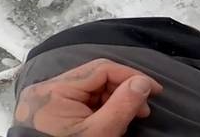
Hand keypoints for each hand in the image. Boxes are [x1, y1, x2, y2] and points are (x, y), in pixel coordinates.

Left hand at [13, 59, 163, 135]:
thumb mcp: (100, 133)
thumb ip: (122, 105)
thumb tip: (143, 82)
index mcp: (54, 91)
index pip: (101, 69)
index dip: (131, 76)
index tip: (153, 88)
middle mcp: (46, 90)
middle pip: (95, 78)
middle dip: (123, 90)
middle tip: (143, 108)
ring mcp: (46, 100)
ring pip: (89, 89)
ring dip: (113, 100)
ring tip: (129, 117)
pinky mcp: (49, 111)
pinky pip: (79, 100)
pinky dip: (99, 108)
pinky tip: (111, 120)